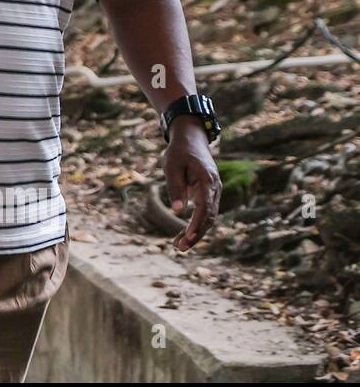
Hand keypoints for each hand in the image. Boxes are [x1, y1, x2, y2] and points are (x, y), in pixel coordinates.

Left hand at [163, 120, 221, 250]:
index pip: (205, 208)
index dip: (197, 224)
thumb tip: (178, 212)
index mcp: (208, 181)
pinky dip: (196, 225)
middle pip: (209, 217)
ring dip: (196, 232)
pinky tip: (184, 235)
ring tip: (179, 246)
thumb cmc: (179, 152)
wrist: (191, 138)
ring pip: (208, 218)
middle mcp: (215, 189)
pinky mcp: (209, 194)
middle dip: (196, 234)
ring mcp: (214, 192)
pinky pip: (205, 213)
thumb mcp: (172, 167)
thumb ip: (175, 188)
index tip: (187, 236)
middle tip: (180, 247)